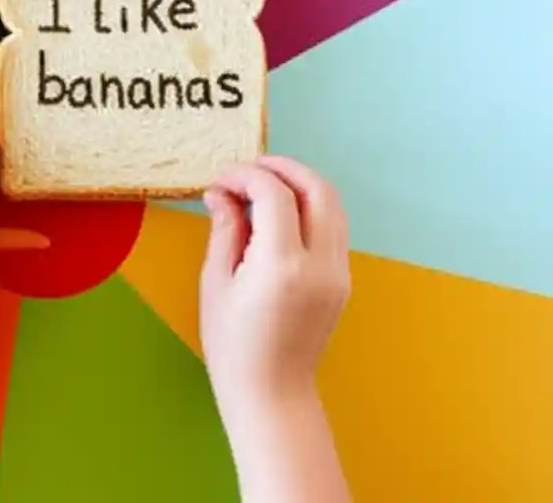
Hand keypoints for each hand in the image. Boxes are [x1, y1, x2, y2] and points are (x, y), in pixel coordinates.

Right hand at [199, 155, 350, 408]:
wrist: (272, 392)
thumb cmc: (232, 344)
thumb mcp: (215, 283)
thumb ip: (224, 230)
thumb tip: (222, 193)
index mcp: (282, 265)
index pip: (275, 195)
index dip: (246, 175)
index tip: (221, 179)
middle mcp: (320, 264)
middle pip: (318, 189)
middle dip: (284, 168)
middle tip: (250, 167)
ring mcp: (338, 272)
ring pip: (333, 205)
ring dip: (300, 185)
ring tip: (262, 187)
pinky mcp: (343, 280)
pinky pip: (332, 229)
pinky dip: (308, 209)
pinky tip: (278, 217)